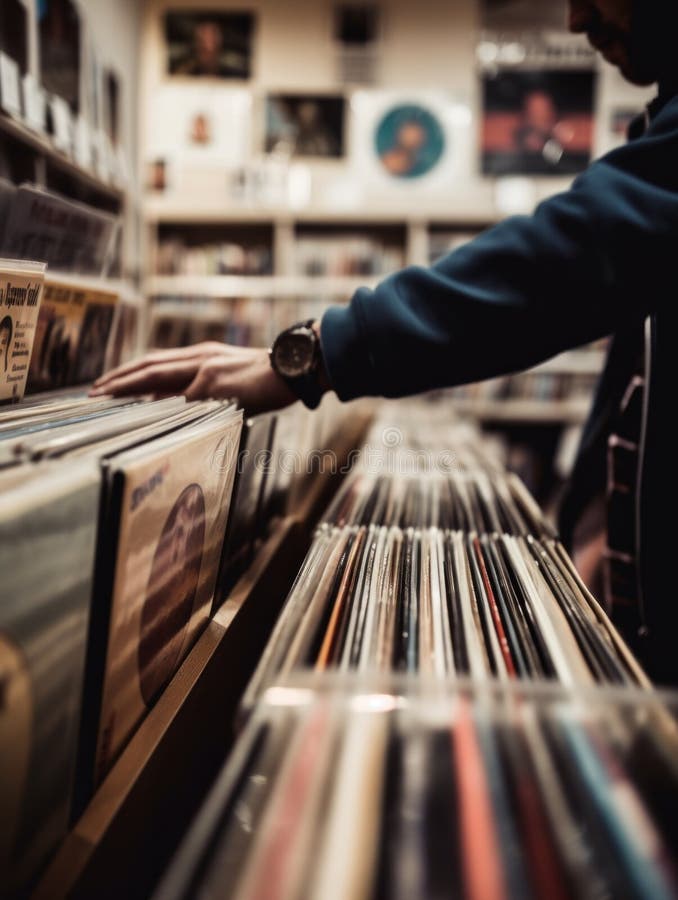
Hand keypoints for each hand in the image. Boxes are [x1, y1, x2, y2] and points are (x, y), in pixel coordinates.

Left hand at [90, 342, 297, 413]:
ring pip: (157, 374)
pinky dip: (161, 402)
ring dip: (129, 385)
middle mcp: (200, 357)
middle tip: (95, 390)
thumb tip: (178, 407)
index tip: (109, 383)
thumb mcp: (232, 379)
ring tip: (106, 395)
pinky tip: (143, 410)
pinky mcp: (216, 382)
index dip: (131, 372)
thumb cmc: (269, 379)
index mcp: (203, 356)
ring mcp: (206, 368)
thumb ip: (205, 391)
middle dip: (119, 377)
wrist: (295, 369)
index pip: (157, 362)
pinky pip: (183, 395)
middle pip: (149, 364)